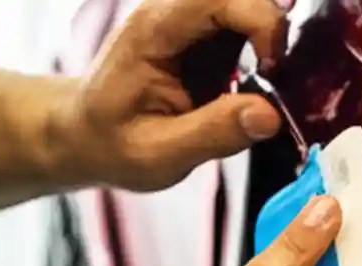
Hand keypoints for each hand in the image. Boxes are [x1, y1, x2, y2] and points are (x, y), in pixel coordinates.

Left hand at [59, 0, 288, 190]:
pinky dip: (263, 45)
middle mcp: (171, 11)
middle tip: (276, 76)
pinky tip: (260, 79)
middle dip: (271, 26)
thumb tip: (271, 116)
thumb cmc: (112, 144)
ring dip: (270, 36)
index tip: (271, 71)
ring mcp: (187, 19)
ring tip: (271, 80)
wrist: (84, 136)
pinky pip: (244, 22)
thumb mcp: (158, 153)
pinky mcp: (203, 34)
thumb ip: (214, 133)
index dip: (260, 22)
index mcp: (155, 30)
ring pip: (247, 3)